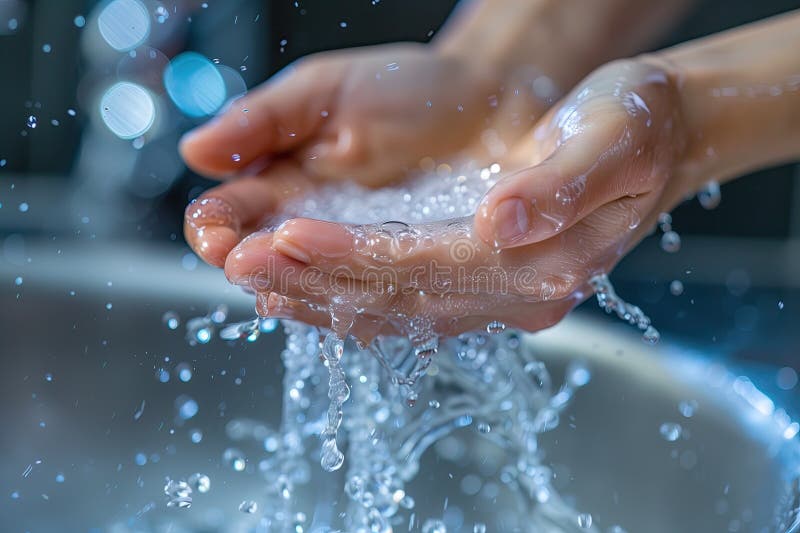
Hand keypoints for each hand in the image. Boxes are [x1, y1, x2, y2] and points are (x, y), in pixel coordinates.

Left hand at [228, 59, 692, 340]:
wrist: (657, 137)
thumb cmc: (636, 125)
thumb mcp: (616, 136)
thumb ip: (564, 183)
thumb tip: (502, 221)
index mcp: (549, 262)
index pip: (433, 268)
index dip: (358, 257)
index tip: (289, 235)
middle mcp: (520, 293)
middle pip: (402, 299)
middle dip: (317, 281)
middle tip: (241, 261)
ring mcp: (501, 296)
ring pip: (396, 310)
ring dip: (322, 294)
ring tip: (253, 276)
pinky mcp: (485, 284)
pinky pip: (406, 302)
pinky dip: (351, 295)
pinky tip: (306, 288)